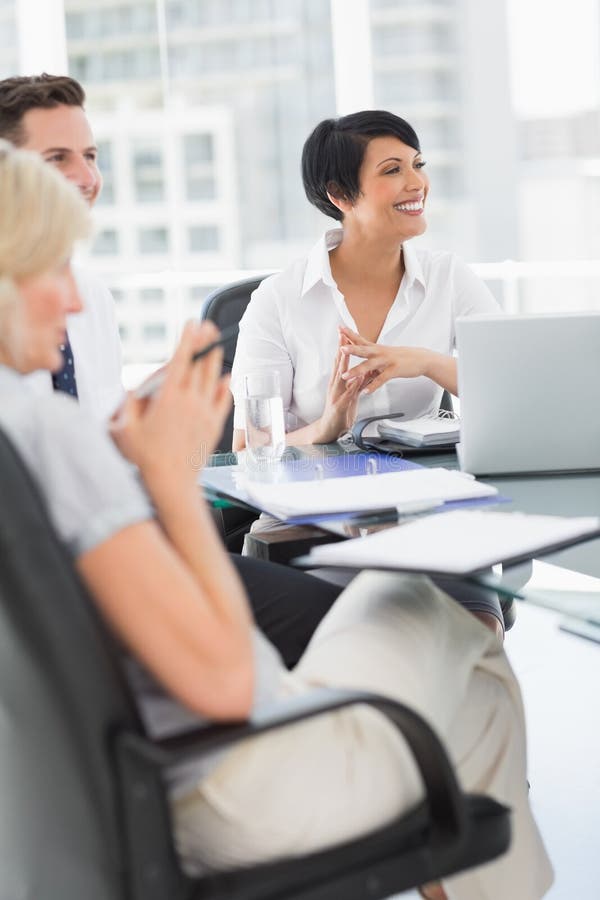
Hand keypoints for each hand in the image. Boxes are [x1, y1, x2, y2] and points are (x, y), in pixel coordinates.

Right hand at [110, 320, 230, 489]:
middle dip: (205, 343)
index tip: (192, 324)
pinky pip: (223, 401)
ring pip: (213, 379)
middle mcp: (190, 401)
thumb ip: (129, 404)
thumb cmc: (144, 459)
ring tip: (216, 343)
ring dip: (214, 359)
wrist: (172, 484)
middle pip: (201, 365)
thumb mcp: (124, 429)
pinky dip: (224, 388)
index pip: (181, 360)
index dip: (187, 340)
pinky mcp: (214, 427)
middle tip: (209, 326)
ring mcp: (205, 413)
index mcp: (168, 398)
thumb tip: (134, 390)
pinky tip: (225, 379)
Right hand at [312, 334, 367, 441]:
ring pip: (340, 376)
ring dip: (343, 364)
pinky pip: (348, 394)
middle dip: (341, 349)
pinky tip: (357, 379)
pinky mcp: (340, 406)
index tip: (345, 333)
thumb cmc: (341, 412)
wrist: (331, 429)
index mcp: (338, 382)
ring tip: (346, 351)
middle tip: (342, 334)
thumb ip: (356, 384)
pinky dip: (353, 386)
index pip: (340, 361)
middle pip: (338, 364)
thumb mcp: (350, 396)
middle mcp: (335, 386)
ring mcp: (336, 395)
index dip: (343, 347)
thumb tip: (362, 373)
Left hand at [338, 325, 432, 394]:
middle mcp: (380, 352)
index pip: (360, 339)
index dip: (350, 333)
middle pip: (363, 350)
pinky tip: (365, 392)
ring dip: (356, 371)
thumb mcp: (385, 354)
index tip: (339, 327)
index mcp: (376, 348)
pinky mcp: (394, 370)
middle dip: (351, 349)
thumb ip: (371, 357)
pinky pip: (381, 379)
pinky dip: (372, 386)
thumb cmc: (401, 357)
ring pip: (369, 366)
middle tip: (340, 348)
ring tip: (345, 376)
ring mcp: (387, 361)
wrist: (421, 359)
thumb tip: (359, 357)